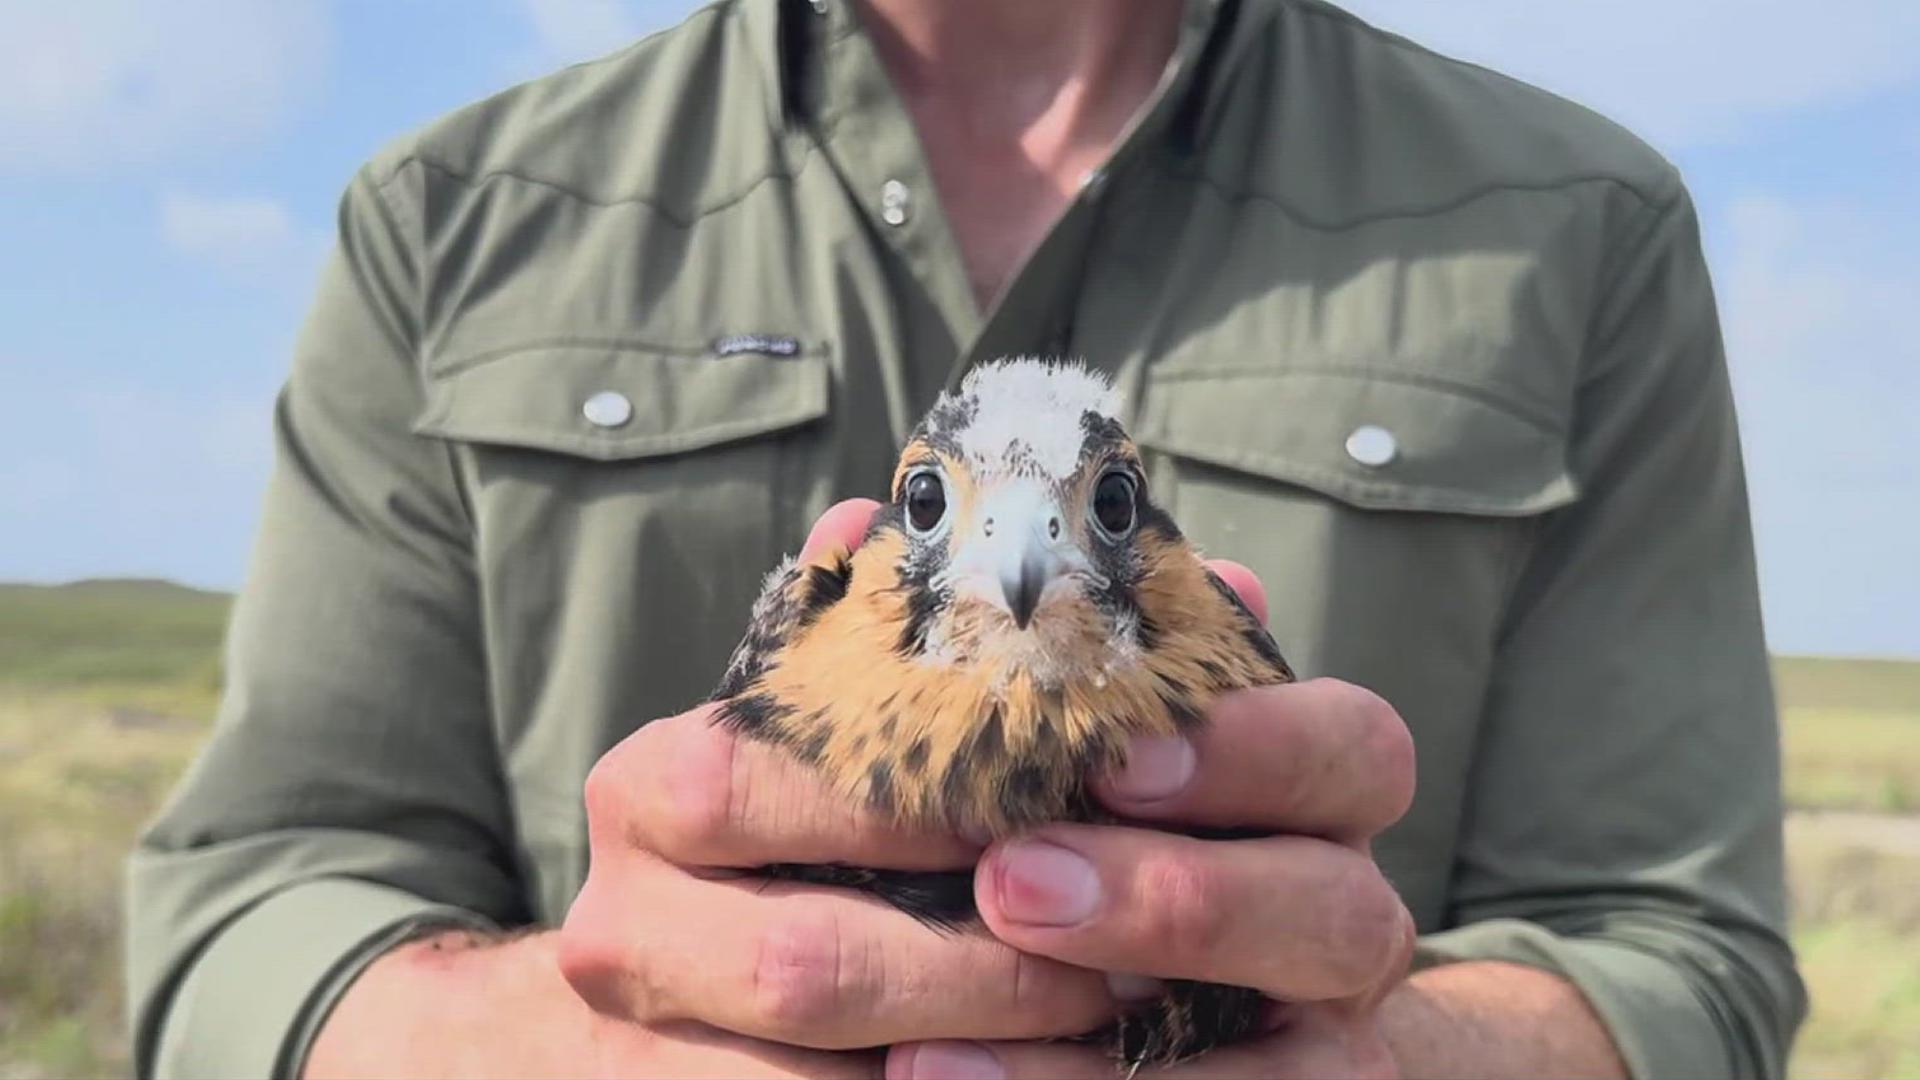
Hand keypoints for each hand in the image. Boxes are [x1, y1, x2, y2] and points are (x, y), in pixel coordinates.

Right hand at [310, 498, 1121, 1077]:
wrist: (615, 997)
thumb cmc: (748, 842)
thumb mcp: (788, 732)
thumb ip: (838, 639)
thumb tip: (882, 518)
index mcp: (651, 792)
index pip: (783, 788)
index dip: (933, 810)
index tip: (1074, 813)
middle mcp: (621, 925)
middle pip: (808, 963)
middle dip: (983, 967)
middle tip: (1123, 958)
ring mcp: (637, 1052)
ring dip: (978, 1058)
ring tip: (1100, 1024)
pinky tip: (1019, 1075)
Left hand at [888, 571, 1420, 1078]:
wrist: (1147, 1010)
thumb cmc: (1077, 826)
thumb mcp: (1053, 739)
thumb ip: (1001, 655)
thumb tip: (862, 536)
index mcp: (1313, 797)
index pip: (1352, 748)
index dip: (1253, 748)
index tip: (1113, 752)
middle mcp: (1339, 919)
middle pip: (1343, 911)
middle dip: (1179, 902)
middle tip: (1010, 884)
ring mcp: (1316, 1045)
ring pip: (1284, 1066)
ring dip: (1100, 1052)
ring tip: (925, 1044)